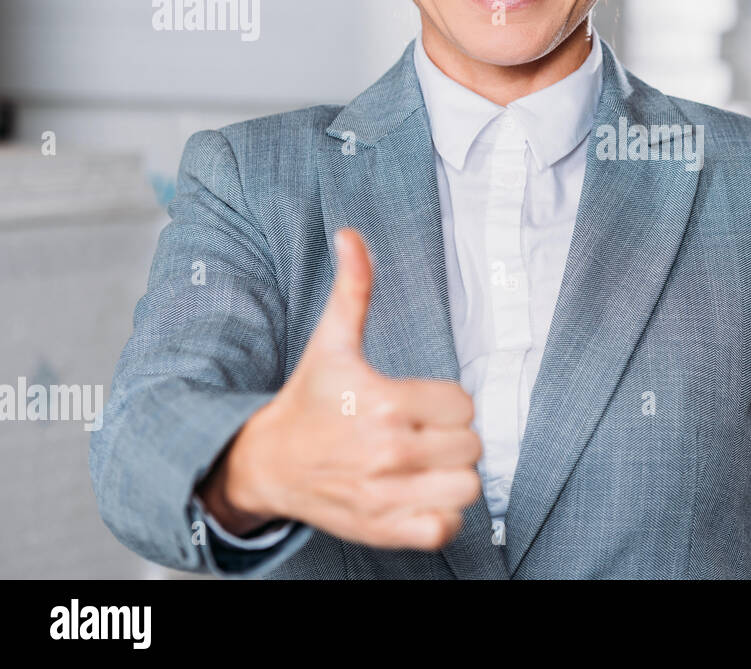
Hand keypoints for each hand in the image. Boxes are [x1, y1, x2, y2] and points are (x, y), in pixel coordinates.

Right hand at [199, 228, 481, 549]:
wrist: (266, 463)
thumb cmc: (309, 401)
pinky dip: (440, 516)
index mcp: (384, 403)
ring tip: (426, 464)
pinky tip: (419, 494)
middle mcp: (389, 452)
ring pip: (467, 486)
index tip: (419, 403)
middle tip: (421, 432)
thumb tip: (351, 235)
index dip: (446, 402)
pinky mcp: (386, 529)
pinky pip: (445, 528)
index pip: (462, 403)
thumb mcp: (331, 342)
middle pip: (471, 444)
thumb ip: (353, 289)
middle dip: (451, 437)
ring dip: (452, 476)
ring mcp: (388, 495)